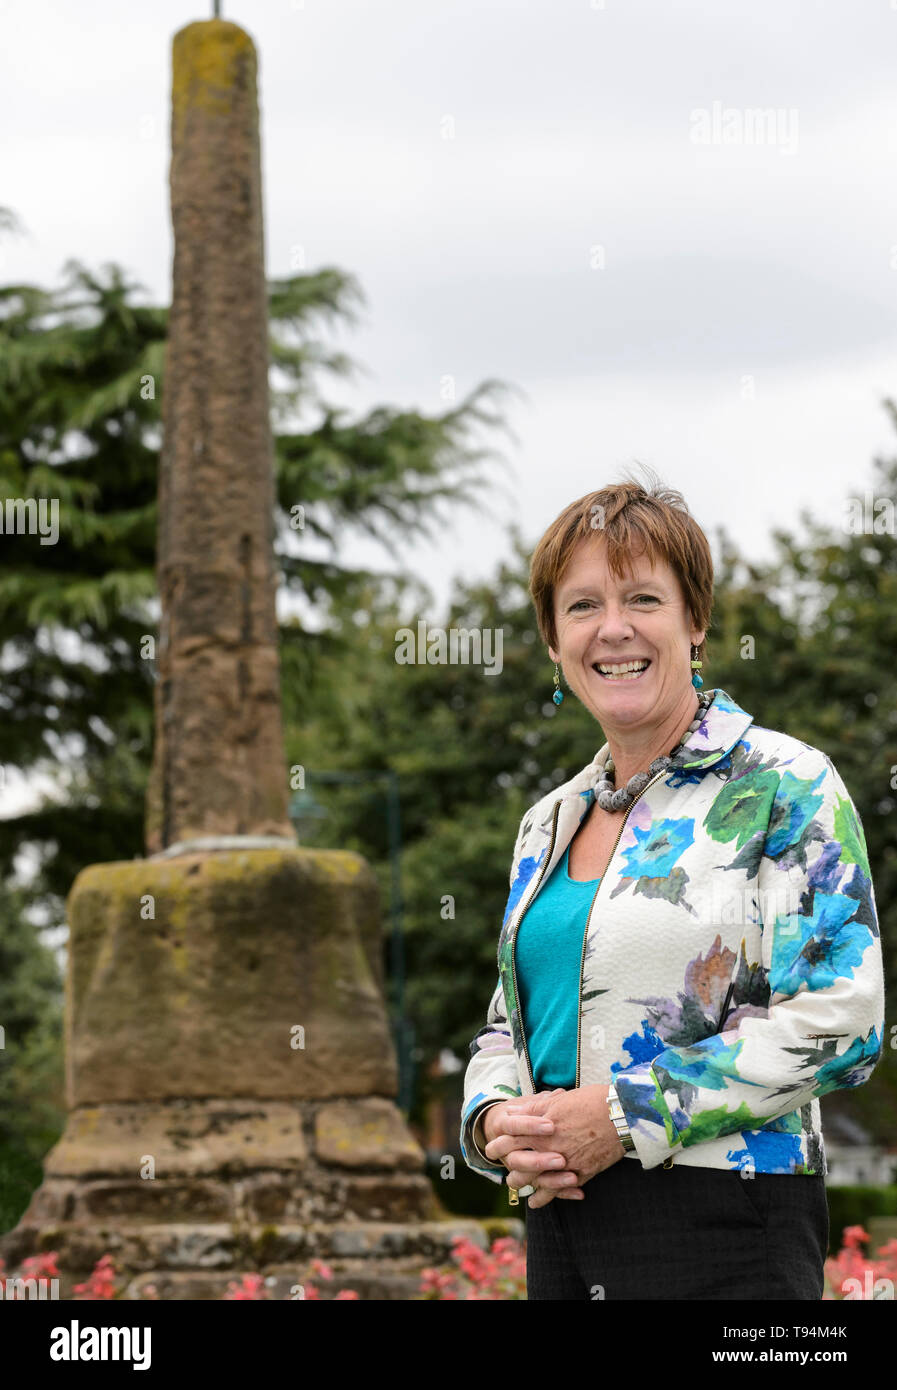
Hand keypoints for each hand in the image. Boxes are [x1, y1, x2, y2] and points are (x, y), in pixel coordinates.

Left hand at [492, 1086, 627, 1208]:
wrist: (621, 1115)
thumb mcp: (559, 1100)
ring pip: (534, 1180)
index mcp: (541, 1128)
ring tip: (513, 1183)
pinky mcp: (579, 1174)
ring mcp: (564, 1163)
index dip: (498, 1142)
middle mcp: (549, 1148)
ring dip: (521, 1183)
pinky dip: (545, 1198)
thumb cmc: (591, 1102)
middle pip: (518, 1162)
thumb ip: (534, 1109)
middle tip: (497, 1164)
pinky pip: (557, 1191)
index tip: (491, 1145)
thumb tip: (512, 1113)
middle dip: (505, 1163)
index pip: (511, 1138)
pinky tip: (536, 1202)